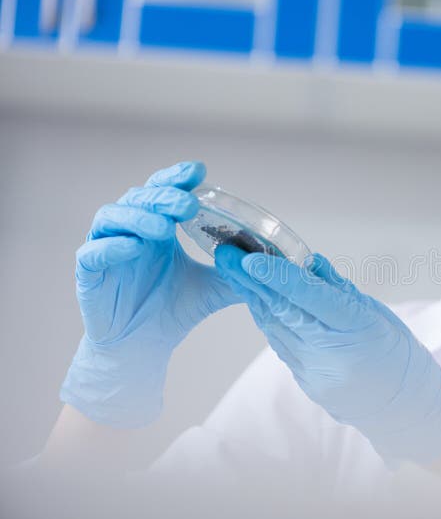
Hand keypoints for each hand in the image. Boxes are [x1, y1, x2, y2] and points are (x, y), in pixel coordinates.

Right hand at [60, 162, 239, 427]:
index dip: (176, 177)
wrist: (143, 347)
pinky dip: (113, 246)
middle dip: (164, 196)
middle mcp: (130, 230)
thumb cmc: (172, 309)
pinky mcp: (88, 272)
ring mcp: (107, 248)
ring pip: (113, 216)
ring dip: (139, 217)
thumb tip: (274, 263)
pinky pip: (93, 251)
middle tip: (188, 203)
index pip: (163, 190)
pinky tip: (134, 246)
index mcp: (158, 227)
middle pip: (140, 197)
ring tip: (165, 228)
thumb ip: (238, 272)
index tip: (199, 171)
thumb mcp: (213, 288)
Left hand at [214, 245, 440, 464]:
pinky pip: (282, 345)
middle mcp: (331, 353)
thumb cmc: (400, 356)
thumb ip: (340, 290)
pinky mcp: (307, 384)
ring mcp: (316, 373)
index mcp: (357, 329)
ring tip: (233, 270)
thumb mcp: (379, 315)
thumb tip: (309, 262)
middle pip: (282, 310)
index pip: (310, 297)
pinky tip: (256, 299)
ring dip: (253, 297)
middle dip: (250, 280)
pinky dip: (268, 320)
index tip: (250, 257)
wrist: (407, 410)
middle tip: (225, 254)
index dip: (278, 276)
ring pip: (275, 328)